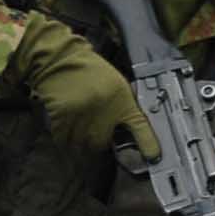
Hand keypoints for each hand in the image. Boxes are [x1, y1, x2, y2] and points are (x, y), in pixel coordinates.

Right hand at [7, 18, 160, 158]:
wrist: (61, 58)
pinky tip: (65, 121)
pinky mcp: (63, 115)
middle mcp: (104, 107)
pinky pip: (63, 138)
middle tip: (92, 128)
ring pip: (82, 143)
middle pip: (102, 142)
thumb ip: (121, 108)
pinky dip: (63, 135)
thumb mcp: (115, 84)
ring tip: (77, 121)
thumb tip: (123, 133)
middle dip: (97, 140)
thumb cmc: (88, 70)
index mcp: (121, 98)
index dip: (148, 144)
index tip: (153, 157)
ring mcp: (83, 112)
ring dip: (78, 139)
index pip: (139, 125)